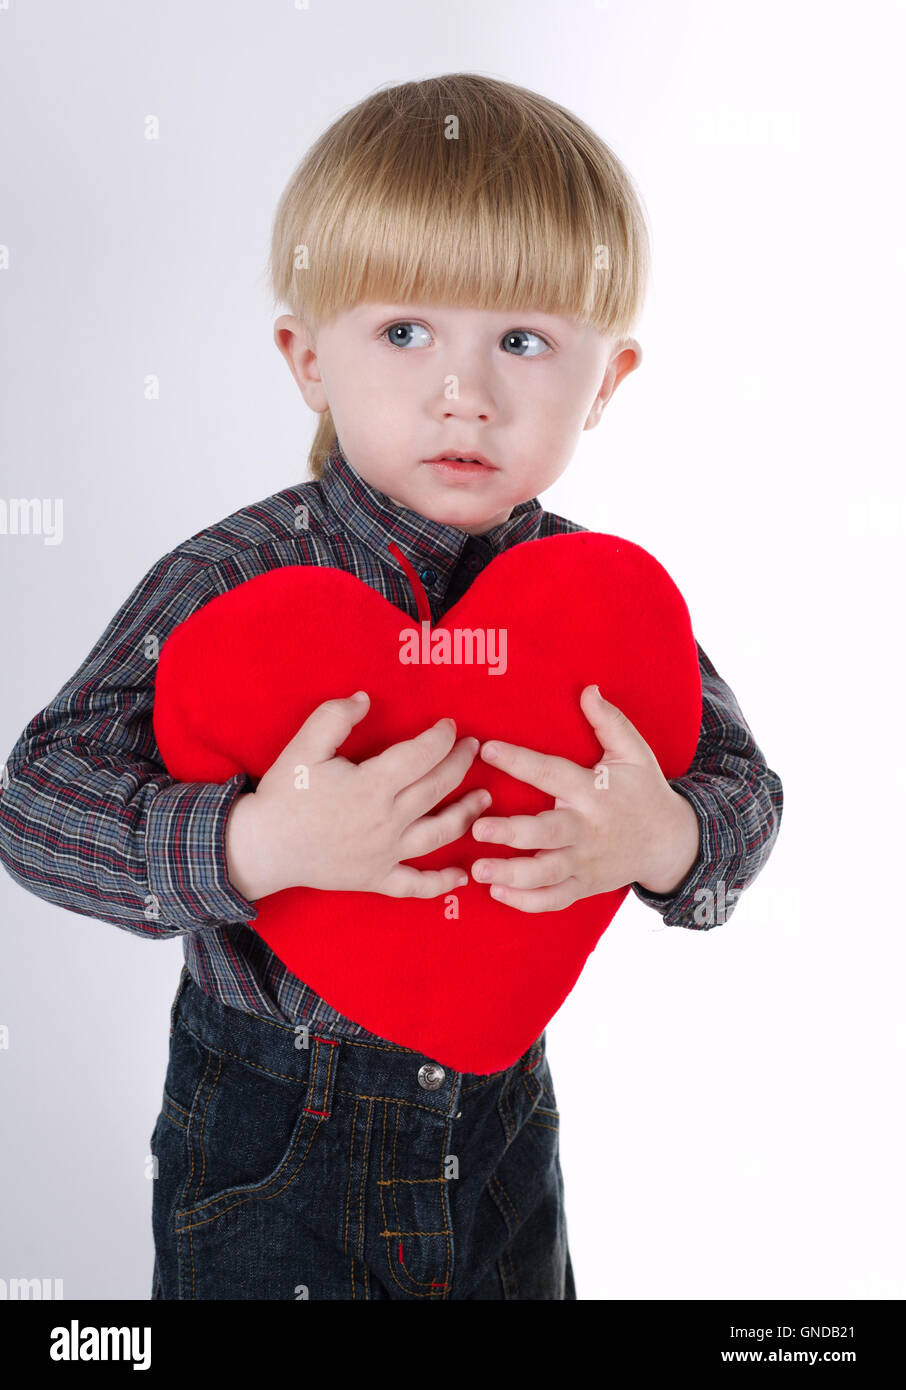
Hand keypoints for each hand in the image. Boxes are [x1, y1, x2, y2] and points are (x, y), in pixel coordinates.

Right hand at [225, 693, 490, 899]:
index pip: (423, 754)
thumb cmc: (284, 794)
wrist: (263, 847)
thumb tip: (365, 699)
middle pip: (438, 788)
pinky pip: (417, 885)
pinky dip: (442, 884)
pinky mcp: (377, 878)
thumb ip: (335, 717)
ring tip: (485, 797)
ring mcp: (387, 852)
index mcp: (374, 784)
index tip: (450, 725)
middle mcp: (389, 819)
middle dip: (461, 764)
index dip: (442, 736)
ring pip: (441, 833)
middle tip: (473, 748)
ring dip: (468, 814)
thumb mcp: (304, 746)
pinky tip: (462, 877)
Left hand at [468, 685, 700, 912]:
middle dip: (512, 832)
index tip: (487, 748)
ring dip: (511, 874)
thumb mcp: (634, 753)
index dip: (519, 761)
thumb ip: (609, 722)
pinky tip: (497, 892)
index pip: (551, 772)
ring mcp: (585, 862)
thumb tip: (588, 689)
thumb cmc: (644, 792)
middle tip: (477, 827)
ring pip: (546, 874)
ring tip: (477, 870)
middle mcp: (586, 829)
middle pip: (547, 834)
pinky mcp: (584, 886)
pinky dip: (526, 902)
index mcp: (592, 791)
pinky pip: (554, 899)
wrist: (672, 843)